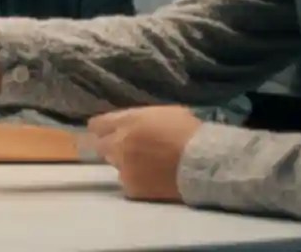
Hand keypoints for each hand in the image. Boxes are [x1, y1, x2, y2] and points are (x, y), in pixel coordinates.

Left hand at [87, 106, 203, 202]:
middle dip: (110, 145)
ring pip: (114, 164)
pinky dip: (136, 181)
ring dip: (125, 163)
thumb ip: (138, 119)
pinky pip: (127, 182)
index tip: (105, 131)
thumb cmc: (188, 131)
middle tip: (127, 149)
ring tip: (146, 164)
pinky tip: (152, 179)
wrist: (203, 162)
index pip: (97, 125)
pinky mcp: (131, 187)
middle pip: (100, 145)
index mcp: (126, 122)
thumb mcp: (161, 113)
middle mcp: (118, 143)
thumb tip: (128, 123)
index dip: (101, 128)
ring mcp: (123, 167)